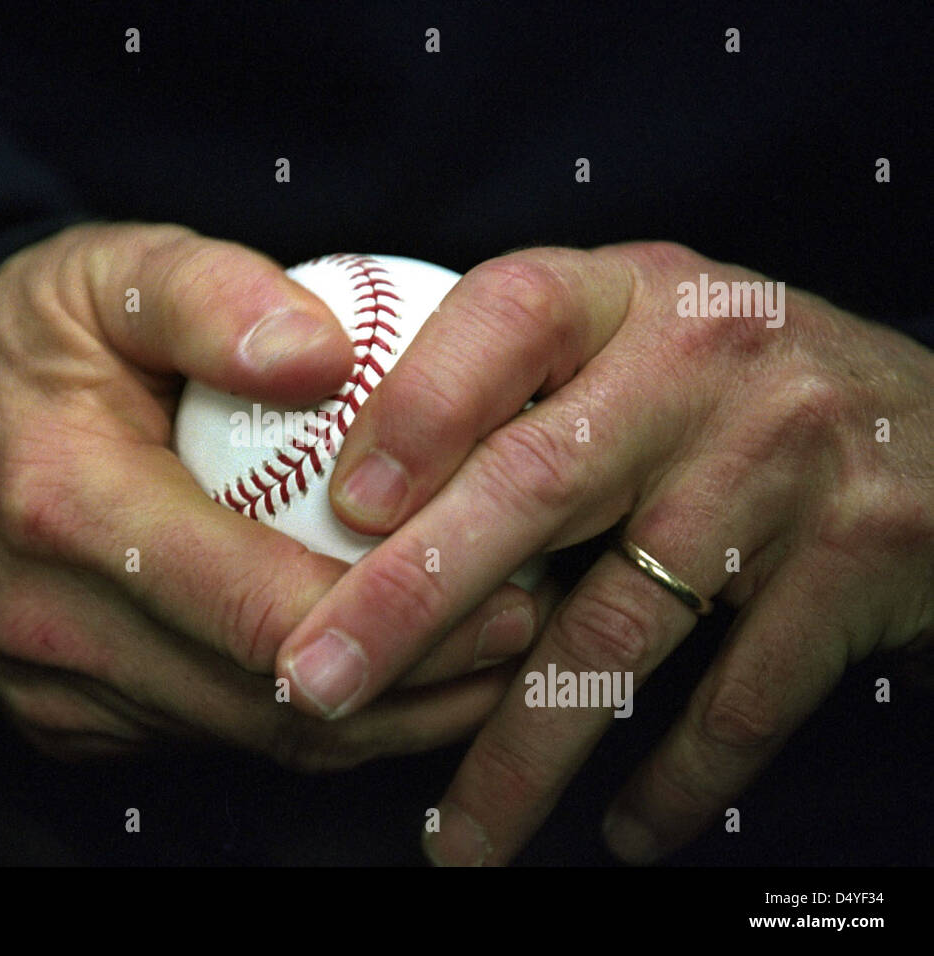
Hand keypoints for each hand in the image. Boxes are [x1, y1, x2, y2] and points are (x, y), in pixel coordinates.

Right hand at [0, 222, 549, 768]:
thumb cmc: (47, 336)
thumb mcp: (119, 272)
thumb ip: (217, 297)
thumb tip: (328, 357)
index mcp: (60, 504)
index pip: (255, 604)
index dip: (396, 616)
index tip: (503, 596)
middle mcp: (41, 618)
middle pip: (262, 698)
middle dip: (406, 683)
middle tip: (514, 634)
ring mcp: (42, 683)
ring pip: (243, 738)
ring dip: (370, 715)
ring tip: (470, 658)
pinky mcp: (54, 716)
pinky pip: (203, 739)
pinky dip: (298, 720)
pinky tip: (368, 668)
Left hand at [273, 241, 933, 859]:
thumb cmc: (726, 394)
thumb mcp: (628, 345)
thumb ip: (515, 392)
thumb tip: (345, 498)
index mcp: (623, 294)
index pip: (504, 320)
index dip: (414, 411)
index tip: (340, 513)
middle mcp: (700, 363)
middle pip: (531, 487)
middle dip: (408, 604)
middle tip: (317, 682)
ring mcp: (784, 461)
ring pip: (618, 627)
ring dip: (521, 750)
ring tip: (454, 837)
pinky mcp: (860, 559)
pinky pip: (741, 698)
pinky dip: (672, 779)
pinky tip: (622, 830)